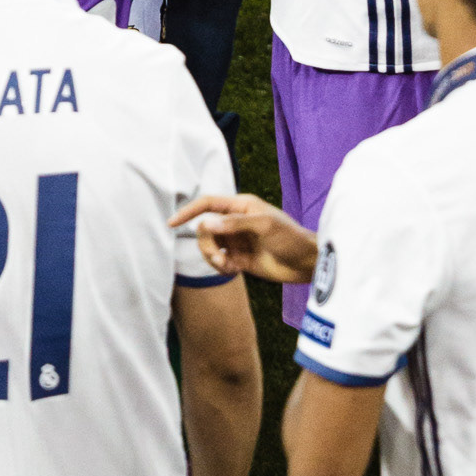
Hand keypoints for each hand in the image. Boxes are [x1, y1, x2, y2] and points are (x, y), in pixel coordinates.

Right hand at [172, 192, 318, 282]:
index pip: (208, 204)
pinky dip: (220, 268)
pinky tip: (234, 271)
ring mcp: (236, 241)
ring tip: (227, 267)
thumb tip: (206, 224)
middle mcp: (235, 222)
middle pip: (204, 229)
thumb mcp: (264, 225)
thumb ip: (235, 223)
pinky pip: (218, 262)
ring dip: (212, 258)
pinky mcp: (239, 259)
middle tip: (218, 258)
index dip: (189, 211)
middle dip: (206, 245)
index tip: (172, 222)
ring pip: (209, 247)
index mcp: (241, 206)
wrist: (304, 263)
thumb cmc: (290, 237)